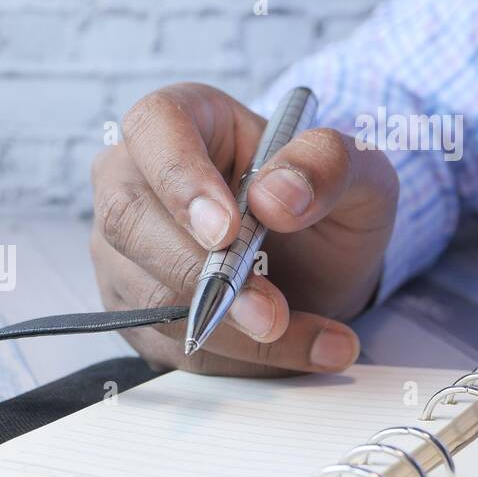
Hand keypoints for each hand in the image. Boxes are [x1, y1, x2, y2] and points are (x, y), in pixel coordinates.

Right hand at [91, 82, 397, 376]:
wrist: (313, 265)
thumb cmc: (318, 202)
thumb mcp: (357, 172)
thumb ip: (331, 165)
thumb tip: (277, 195)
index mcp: (179, 119)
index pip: (153, 129)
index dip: (181, 179)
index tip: (226, 231)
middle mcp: (130, 178)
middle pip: (128, 220)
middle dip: (200, 274)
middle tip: (270, 311)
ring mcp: (120, 247)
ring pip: (147, 294)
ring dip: (229, 329)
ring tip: (310, 337)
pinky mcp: (129, 307)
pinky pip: (166, 340)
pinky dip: (236, 356)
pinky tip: (297, 350)